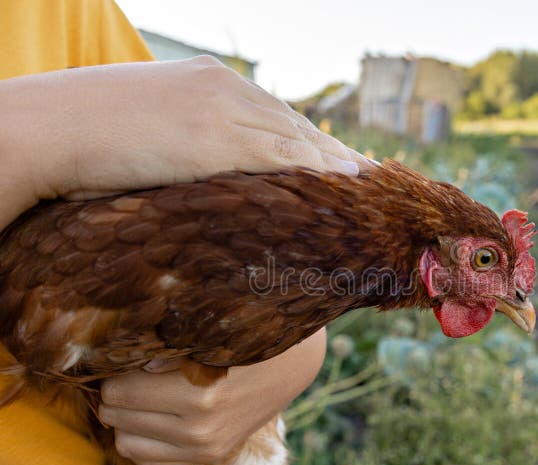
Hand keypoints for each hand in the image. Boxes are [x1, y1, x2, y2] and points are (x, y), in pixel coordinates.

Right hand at [0, 55, 370, 229]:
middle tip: (369, 175)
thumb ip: (183, 138)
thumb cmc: (84, 134)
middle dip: (333, 151)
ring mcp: (221, 110)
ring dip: (336, 164)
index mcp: (208, 80)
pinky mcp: (214, 139)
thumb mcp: (146, 124)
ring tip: (371, 187)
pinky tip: (345, 186)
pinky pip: (281, 157)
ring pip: (296, 139)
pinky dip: (318, 172)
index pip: (274, 112)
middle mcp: (223, 87)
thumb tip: (198, 168)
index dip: (309, 139)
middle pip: (294, 124)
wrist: (42, 127)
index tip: (337, 160)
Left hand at [98, 328, 325, 464]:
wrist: (288, 367)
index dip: (115, 373)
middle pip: (117, 417)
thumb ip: (159, 351)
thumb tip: (114, 362)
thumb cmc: (243, 342)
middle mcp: (198, 430)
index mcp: (196, 396)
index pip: (118, 392)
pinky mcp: (207, 458)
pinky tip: (154, 420)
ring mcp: (203, 449)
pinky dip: (142, 442)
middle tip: (131, 376)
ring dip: (126, 421)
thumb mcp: (204, 338)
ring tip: (140, 398)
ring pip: (125, 444)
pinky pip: (148, 462)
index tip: (126, 361)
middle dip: (117, 395)